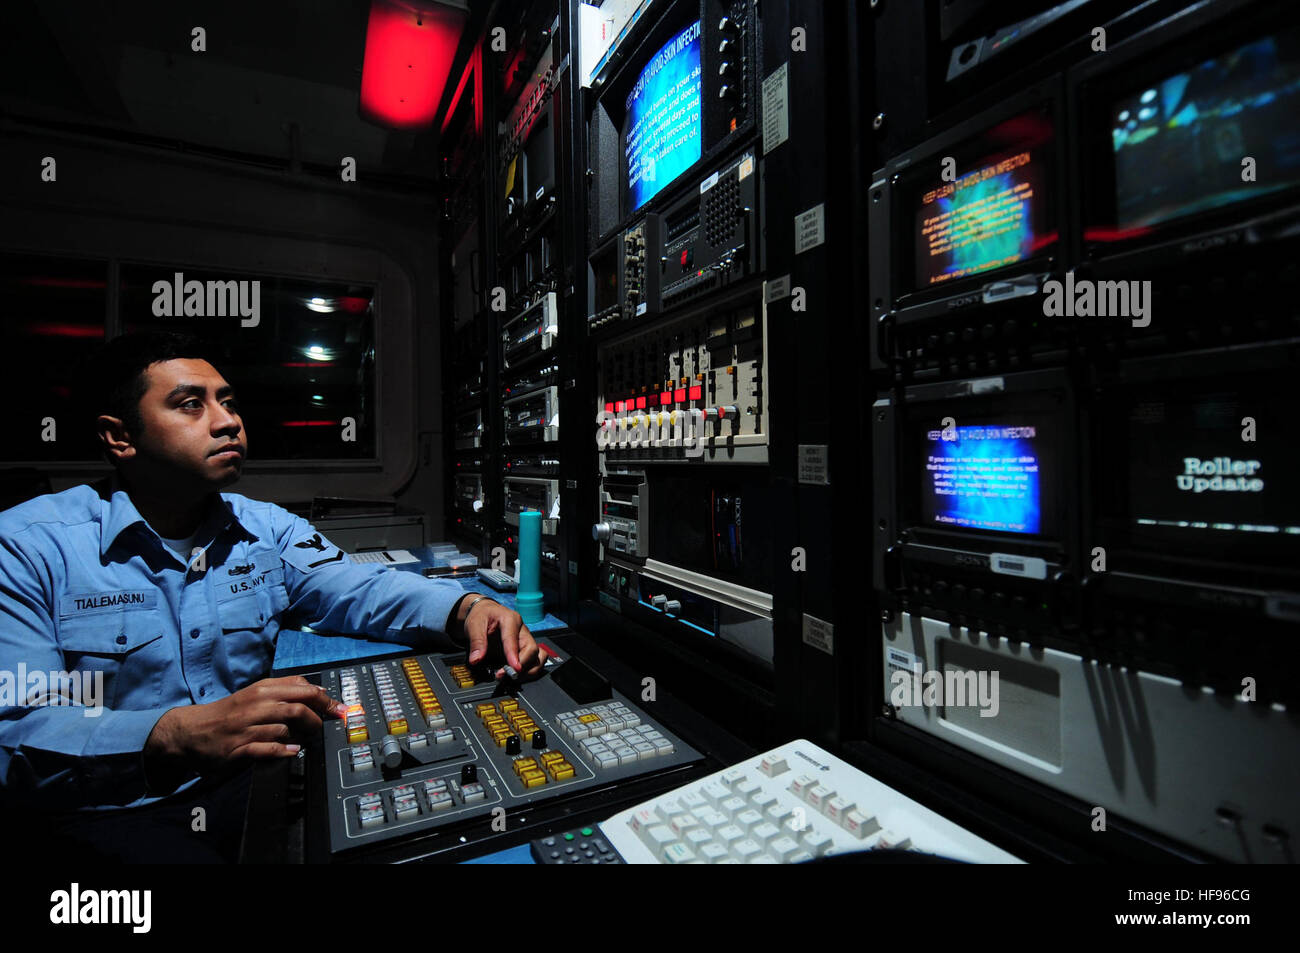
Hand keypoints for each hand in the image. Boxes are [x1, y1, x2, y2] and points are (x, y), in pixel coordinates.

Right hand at [145, 676, 343, 785]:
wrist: (190, 730)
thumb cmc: (228, 713)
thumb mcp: (254, 694)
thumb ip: (283, 691)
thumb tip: (318, 691)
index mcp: (261, 689)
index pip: (301, 687)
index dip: (324, 698)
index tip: (338, 708)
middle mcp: (256, 705)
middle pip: (298, 706)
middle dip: (319, 717)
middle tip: (326, 726)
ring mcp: (247, 727)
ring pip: (286, 726)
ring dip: (303, 734)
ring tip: (308, 739)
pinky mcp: (239, 747)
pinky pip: (267, 747)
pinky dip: (284, 749)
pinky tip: (292, 750)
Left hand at [460, 598, 548, 677]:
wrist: (485, 613)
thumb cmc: (482, 616)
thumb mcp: (474, 624)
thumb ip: (477, 642)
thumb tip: (476, 659)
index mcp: (510, 619)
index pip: (514, 639)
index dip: (514, 655)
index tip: (514, 668)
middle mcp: (522, 630)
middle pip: (532, 649)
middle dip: (522, 665)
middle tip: (508, 675)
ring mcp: (525, 640)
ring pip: (538, 656)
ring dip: (529, 669)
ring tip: (514, 676)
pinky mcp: (525, 649)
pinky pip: (536, 660)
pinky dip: (530, 669)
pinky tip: (518, 675)